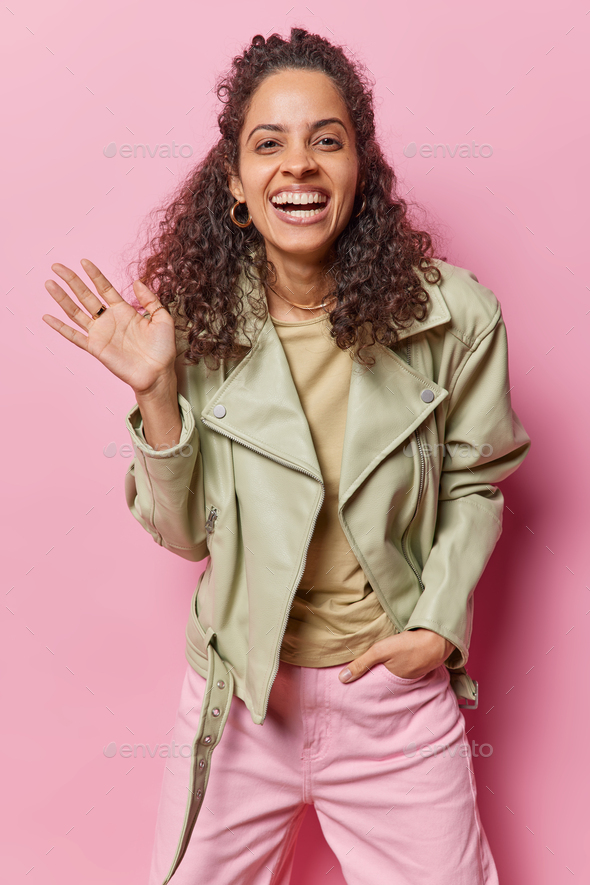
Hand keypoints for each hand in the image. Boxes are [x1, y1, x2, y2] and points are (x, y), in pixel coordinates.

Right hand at [42, 259, 177, 394]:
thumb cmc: (162, 349)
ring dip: (62, 298)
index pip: (105, 288)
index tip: (84, 261)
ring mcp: (101, 334)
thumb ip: (150, 300)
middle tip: (57, 266)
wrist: (158, 373)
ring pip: (76, 312)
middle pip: (85, 296)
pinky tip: (47, 317)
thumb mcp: (162, 319)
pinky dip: (60, 328)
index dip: (95, 275)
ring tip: (49, 283)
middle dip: (71, 280)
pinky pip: (74, 336)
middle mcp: (109, 320)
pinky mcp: (95, 348)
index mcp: (124, 311)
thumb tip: (137, 282)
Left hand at [338, 628, 454, 682]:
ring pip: (398, 673)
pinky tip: (402, 657)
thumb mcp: (380, 652)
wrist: (437, 639)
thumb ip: (362, 664)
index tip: (357, 687)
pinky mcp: (422, 664)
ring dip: (392, 669)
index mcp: (392, 682)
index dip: (368, 685)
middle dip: (379, 679)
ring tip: (384, 666)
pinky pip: (409, 667)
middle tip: (369, 676)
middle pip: (387, 680)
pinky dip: (404, 663)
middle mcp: (404, 681)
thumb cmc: (408, 645)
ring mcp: (415, 673)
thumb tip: (342, 679)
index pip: (376, 686)